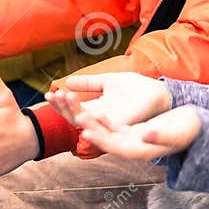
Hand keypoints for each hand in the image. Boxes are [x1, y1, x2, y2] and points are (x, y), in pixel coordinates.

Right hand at [45, 72, 171, 128]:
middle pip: (77, 118)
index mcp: (97, 111)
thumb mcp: (108, 82)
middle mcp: (102, 121)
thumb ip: (89, 83)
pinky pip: (109, 128)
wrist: (161, 95)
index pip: (73, 110)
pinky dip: (96, 122)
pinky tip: (86, 114)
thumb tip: (67, 81)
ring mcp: (113, 127)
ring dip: (76, 113)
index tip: (47, 94)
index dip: (60, 104)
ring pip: (89, 124)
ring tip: (65, 99)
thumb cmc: (137, 89)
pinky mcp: (126, 128)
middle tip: (51, 96)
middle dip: (63, 107)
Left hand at [76, 105, 201, 159]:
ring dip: (90, 120)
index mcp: (140, 151)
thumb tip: (145, 134)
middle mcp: (131, 146)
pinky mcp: (130, 129)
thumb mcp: (175, 134)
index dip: (102, 139)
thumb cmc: (187, 131)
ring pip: (105, 130)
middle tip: (75, 116)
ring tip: (78, 110)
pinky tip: (90, 106)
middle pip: (106, 138)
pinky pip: (111, 123)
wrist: (192, 127)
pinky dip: (100, 116)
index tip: (87, 131)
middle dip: (90, 127)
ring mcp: (129, 138)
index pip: (117, 147)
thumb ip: (160, 135)